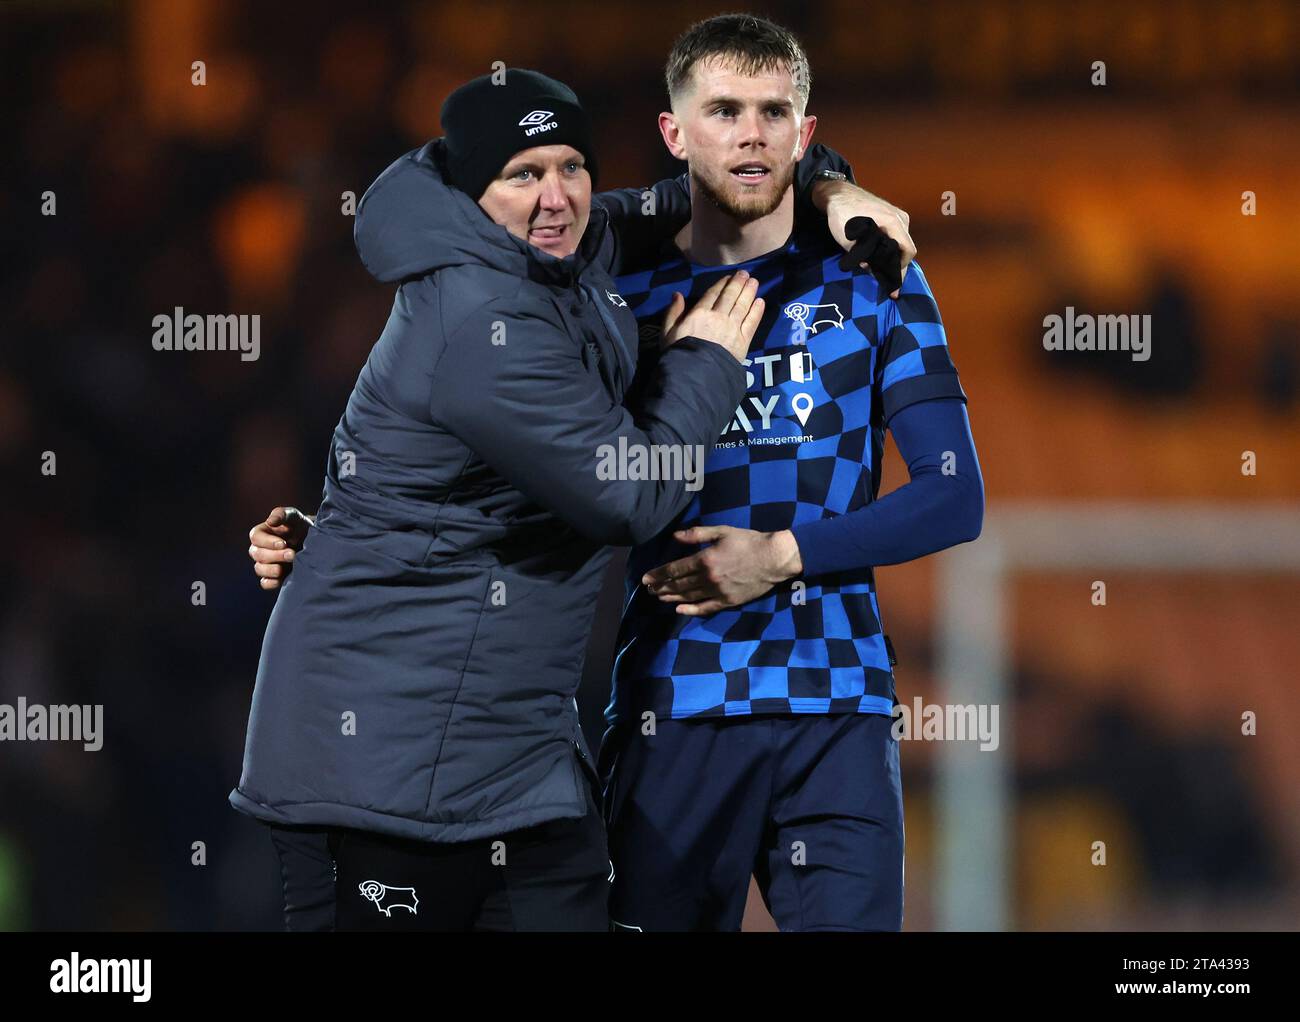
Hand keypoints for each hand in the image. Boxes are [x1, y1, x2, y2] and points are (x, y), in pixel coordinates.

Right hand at [248, 505, 312, 589]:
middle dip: (274, 555)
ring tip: (287, 567)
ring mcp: (265, 564)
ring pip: (259, 569)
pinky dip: (271, 582)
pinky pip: (265, 583)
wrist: (314, 542)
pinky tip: (282, 578)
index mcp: (261, 533)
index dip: (268, 542)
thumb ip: (283, 515)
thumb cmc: (300, 526)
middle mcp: (259, 549)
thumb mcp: (294, 517)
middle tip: (292, 554)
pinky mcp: (273, 577)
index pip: (255, 537)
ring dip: (272, 569)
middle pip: (257, 554)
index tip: (284, 543)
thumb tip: (270, 521)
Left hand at [641, 525, 803, 615]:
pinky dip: (691, 610)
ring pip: (689, 596)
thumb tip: (675, 537)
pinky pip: (706, 608)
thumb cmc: (748, 541)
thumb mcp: (722, 532)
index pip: (675, 569)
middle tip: (648, 589)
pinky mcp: (728, 601)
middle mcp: (708, 578)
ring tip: (659, 597)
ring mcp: (718, 592)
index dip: (658, 574)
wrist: (774, 558)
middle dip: (661, 587)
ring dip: (671, 598)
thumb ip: (697, 534)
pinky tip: (679, 610)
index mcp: (705, 559)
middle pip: (679, 584)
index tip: (646, 578)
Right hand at [659, 271, 764, 361]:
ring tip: (754, 282)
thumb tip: (677, 295)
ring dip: (749, 292)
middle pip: (730, 296)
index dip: (721, 284)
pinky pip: (752, 322)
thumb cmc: (678, 355)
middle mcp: (718, 316)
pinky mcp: (743, 340)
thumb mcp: (667, 333)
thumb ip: (673, 313)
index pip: (713, 294)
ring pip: (742, 305)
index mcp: (699, 313)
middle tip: (745, 274)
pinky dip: (757, 311)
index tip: (728, 277)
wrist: (696, 375)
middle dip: (738, 283)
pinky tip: (760, 302)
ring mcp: (732, 328)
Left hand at [812, 180, 914, 297]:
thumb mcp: (849, 242)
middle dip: (897, 266)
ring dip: (893, 256)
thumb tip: (872, 268)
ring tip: (880, 269)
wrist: (837, 195)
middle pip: (906, 248)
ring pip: (901, 241)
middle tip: (888, 282)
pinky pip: (897, 235)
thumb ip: (863, 256)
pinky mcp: (892, 214)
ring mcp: (897, 214)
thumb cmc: (842, 216)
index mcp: (893, 222)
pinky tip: (880, 256)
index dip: (902, 271)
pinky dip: (891, 246)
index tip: (893, 285)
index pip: (907, 251)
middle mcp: (900, 218)